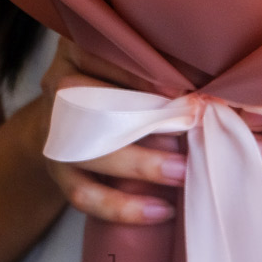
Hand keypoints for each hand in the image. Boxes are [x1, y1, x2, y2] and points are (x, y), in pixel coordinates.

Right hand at [23, 37, 185, 225]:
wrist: (66, 119)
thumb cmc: (114, 83)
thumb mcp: (123, 63)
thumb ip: (154, 68)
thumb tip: (207, 89)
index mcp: (76, 51)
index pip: (101, 55)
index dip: (137, 72)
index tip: (178, 86)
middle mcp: (57, 88)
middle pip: (92, 103)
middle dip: (143, 118)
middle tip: (189, 128)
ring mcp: (54, 133)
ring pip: (89, 151)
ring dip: (140, 164)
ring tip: (181, 173)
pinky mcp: (57, 171)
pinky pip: (85, 194)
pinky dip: (123, 206)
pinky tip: (160, 210)